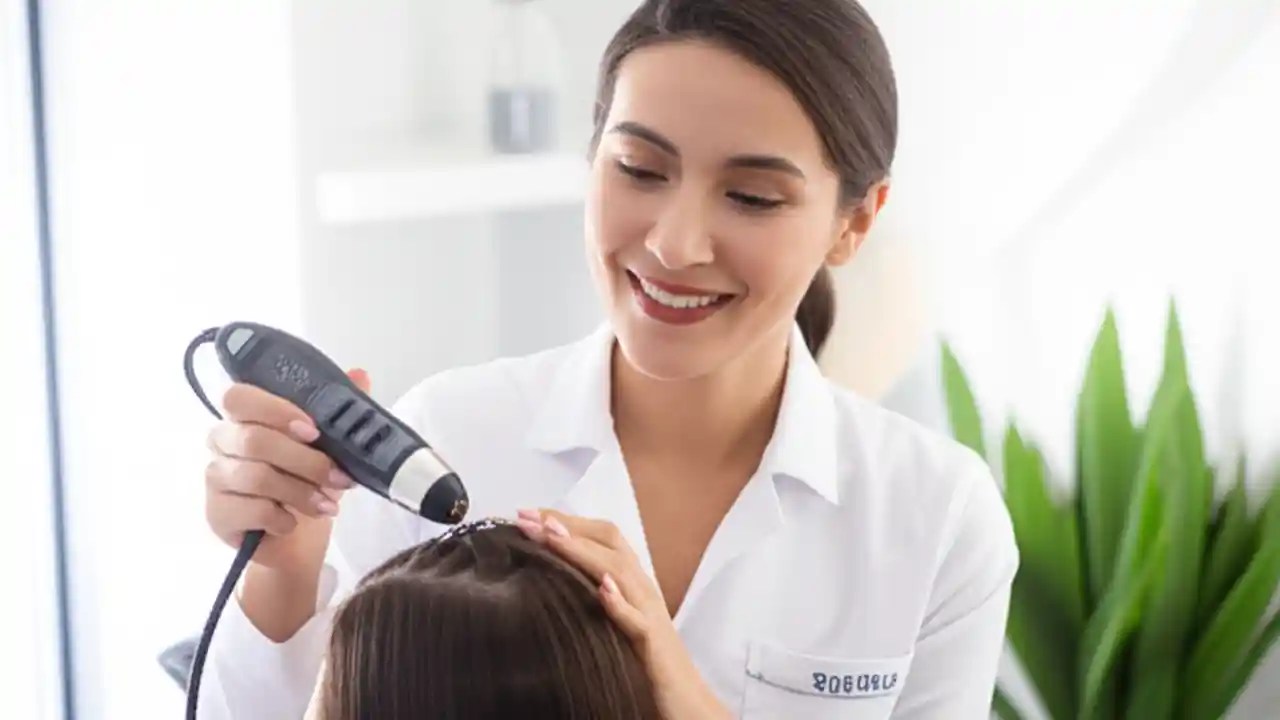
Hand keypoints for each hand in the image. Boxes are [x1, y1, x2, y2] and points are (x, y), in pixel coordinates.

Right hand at [203, 368, 368, 572]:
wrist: (295, 540)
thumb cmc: (306, 483)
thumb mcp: (329, 446)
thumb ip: (339, 410)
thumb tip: (360, 375)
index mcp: (245, 416)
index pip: (240, 397)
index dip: (276, 410)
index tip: (313, 430)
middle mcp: (223, 440)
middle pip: (254, 439)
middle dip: (305, 461)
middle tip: (338, 477)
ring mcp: (216, 477)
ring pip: (256, 476)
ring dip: (300, 492)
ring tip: (327, 505)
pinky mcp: (216, 513)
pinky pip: (250, 510)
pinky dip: (281, 518)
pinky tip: (292, 522)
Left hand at [515, 508, 732, 719]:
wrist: (687, 703)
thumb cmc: (646, 665)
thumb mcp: (613, 624)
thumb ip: (591, 598)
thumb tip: (549, 578)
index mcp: (632, 584)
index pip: (601, 537)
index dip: (565, 521)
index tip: (527, 514)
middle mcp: (643, 590)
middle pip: (610, 542)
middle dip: (567, 525)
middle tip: (527, 517)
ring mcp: (650, 615)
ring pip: (620, 572)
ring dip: (583, 552)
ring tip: (552, 537)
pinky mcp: (654, 647)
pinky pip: (639, 622)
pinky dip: (620, 604)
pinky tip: (601, 591)